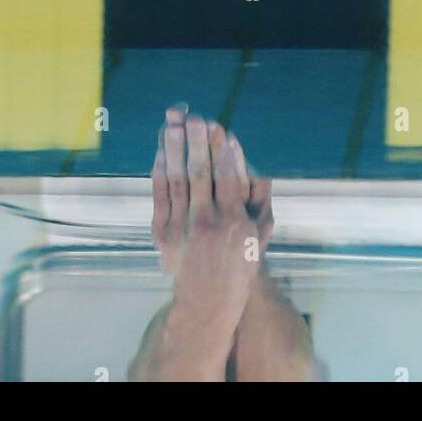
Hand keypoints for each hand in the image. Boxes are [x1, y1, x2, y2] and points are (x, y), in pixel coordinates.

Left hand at [152, 110, 272, 277]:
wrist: (207, 302)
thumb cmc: (238, 266)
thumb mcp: (259, 238)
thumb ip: (261, 204)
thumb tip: (261, 174)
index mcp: (234, 221)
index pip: (229, 178)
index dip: (225, 152)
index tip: (221, 129)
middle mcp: (207, 221)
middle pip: (201, 174)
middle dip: (198, 143)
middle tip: (195, 119)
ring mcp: (182, 226)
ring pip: (178, 179)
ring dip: (175, 150)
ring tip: (174, 126)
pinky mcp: (163, 231)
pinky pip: (160, 195)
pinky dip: (160, 172)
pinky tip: (161, 153)